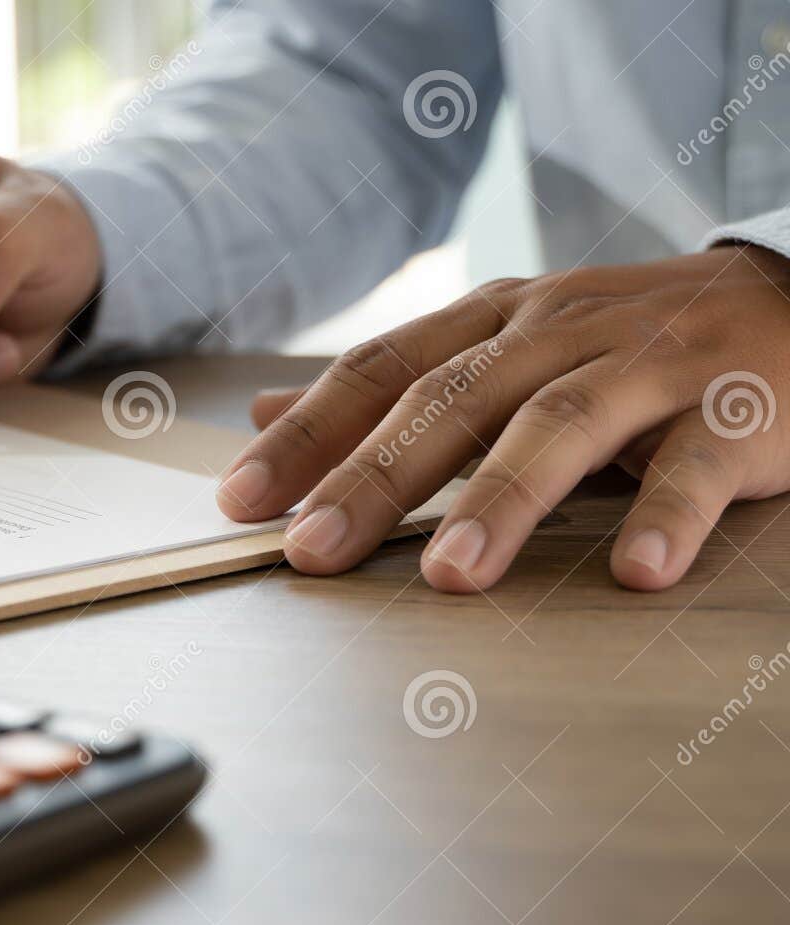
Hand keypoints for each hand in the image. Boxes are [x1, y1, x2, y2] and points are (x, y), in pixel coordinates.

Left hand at [216, 246, 789, 592]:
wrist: (789, 300)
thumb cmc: (620, 341)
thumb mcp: (497, 346)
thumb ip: (386, 386)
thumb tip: (265, 413)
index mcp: (492, 322)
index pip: (379, 370)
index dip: (306, 434)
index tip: (239, 500)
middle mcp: (558, 332)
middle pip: (452, 401)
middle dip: (374, 477)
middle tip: (311, 549)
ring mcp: (647, 364)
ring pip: (561, 426)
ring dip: (502, 501)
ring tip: (451, 576)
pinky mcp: (736, 407)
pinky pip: (697, 464)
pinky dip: (667, 516)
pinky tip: (635, 572)